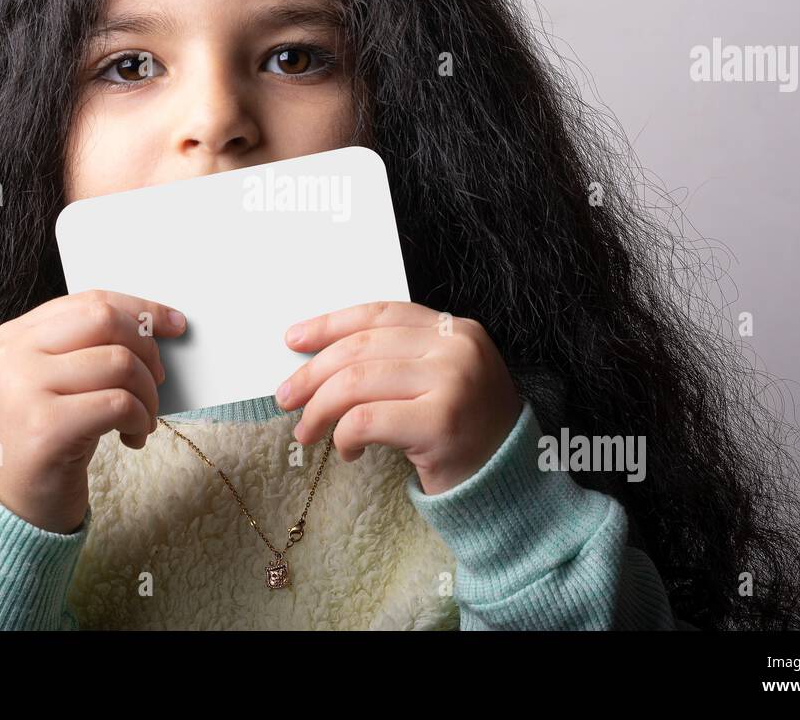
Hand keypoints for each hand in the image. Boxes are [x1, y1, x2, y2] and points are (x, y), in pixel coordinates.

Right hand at [0, 290, 186, 532]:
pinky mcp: (45, 427)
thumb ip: (87, 350)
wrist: (10, 508)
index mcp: (15, 337)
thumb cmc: (44, 442)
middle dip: (147, 351)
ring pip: (119, 363)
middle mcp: (14, 356)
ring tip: (142, 421)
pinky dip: (140, 419)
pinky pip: (119, 403)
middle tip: (156, 383)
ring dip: (147, 395)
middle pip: (106, 322)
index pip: (91, 302)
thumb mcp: (54, 385)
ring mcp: (25, 389)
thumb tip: (155, 327)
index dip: (141, 310)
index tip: (175, 324)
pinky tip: (132, 438)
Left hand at [275, 301, 522, 495]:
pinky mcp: (441, 422)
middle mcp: (458, 347)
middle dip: (313, 374)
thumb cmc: (467, 435)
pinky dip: (344, 436)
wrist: (512, 486)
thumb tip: (318, 358)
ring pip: (357, 383)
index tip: (294, 339)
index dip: (331, 324)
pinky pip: (366, 420)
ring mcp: (453, 382)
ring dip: (319, 409)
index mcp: (456, 329)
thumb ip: (398, 360)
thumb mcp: (441, 381)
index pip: (380, 314)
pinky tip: (346, 451)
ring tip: (307, 431)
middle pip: (362, 348)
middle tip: (287, 398)